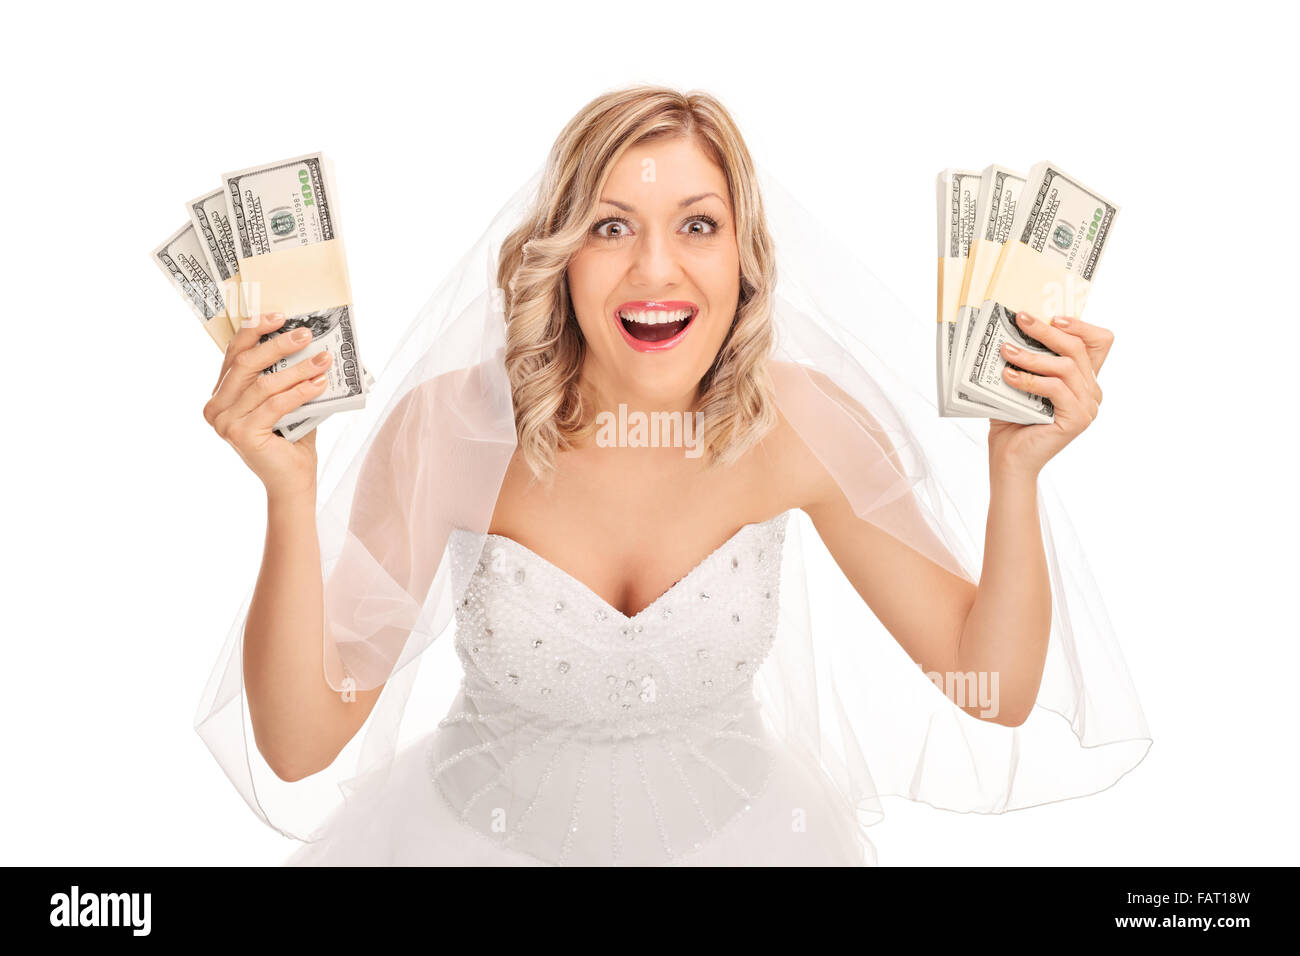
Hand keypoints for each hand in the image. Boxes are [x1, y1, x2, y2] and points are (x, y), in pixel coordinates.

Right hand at [203, 312, 330, 497]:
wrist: (292, 482)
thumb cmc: (290, 440)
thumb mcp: (284, 401)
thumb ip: (282, 375)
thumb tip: (304, 340)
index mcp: (221, 395)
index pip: (234, 354)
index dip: (255, 330)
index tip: (279, 316)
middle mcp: (216, 408)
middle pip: (245, 364)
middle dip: (277, 345)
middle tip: (306, 333)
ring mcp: (225, 423)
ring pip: (263, 384)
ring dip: (297, 368)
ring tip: (322, 359)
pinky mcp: (241, 435)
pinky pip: (275, 404)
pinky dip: (300, 391)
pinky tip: (320, 382)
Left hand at [987, 311, 1113, 477]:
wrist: (1009, 460)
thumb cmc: (1012, 421)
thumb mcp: (1021, 383)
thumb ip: (1027, 359)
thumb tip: (1011, 328)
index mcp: (1083, 380)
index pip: (1099, 342)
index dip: (1081, 325)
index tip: (1053, 317)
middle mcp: (1092, 392)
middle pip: (1079, 349)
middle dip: (1048, 331)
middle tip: (1021, 319)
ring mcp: (1088, 407)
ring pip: (1066, 366)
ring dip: (1032, 355)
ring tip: (1006, 351)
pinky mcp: (1077, 419)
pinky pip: (1056, 389)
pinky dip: (1030, 380)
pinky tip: (1008, 376)